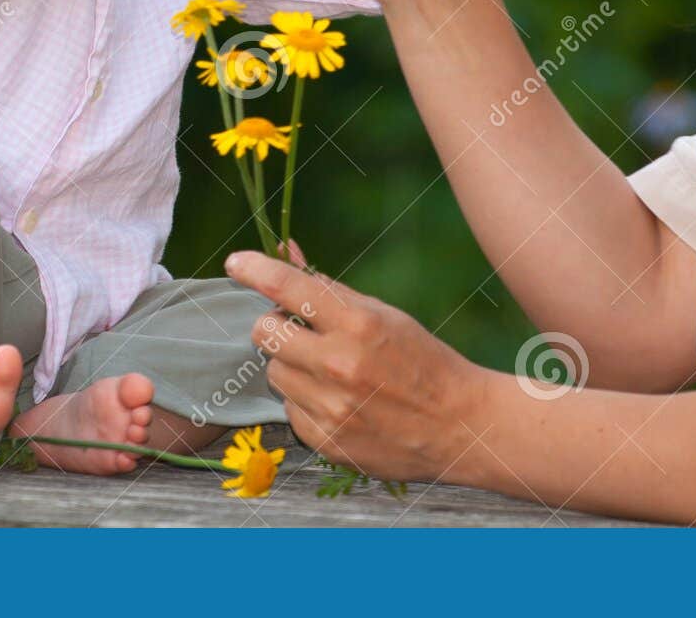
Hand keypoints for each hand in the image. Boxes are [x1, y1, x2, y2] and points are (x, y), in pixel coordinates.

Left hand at [226, 250, 488, 483]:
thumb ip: (331, 289)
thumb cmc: (421, 360)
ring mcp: (330, 408)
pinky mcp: (326, 441)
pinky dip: (305, 401)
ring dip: (291, 366)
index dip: (255, 270)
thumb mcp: (383, 314)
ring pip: (274, 373)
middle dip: (275, 326)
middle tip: (299, 329)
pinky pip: (290, 410)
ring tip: (329, 371)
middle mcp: (339, 365)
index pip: (289, 288)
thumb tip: (285, 252)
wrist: (458, 425)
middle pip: (264, 332)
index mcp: (358, 324)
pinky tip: (339, 401)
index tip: (236, 262)